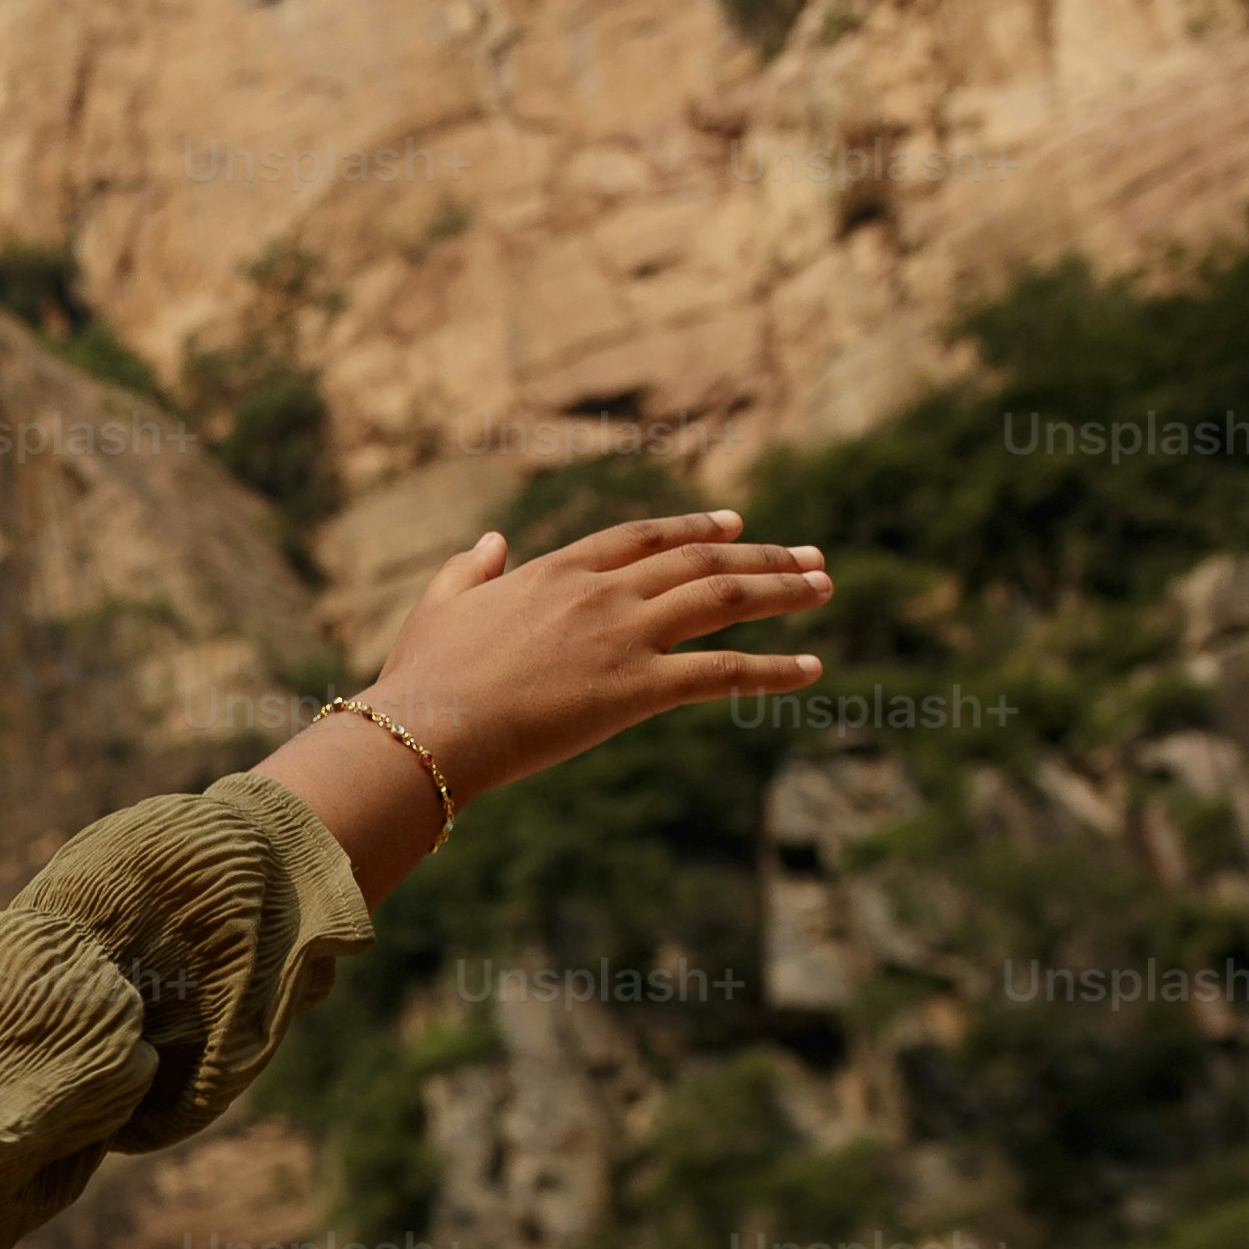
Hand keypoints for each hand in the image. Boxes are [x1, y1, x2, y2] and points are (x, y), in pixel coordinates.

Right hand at [261, 510, 832, 899]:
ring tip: (825, 586)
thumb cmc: (423, 674)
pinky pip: (723, 672)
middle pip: (698, 560)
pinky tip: (812, 667)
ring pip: (721, 599)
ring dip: (780, 590)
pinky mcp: (638, 689)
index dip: (693, 528)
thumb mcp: (438, 606)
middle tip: (810, 555)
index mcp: (555, 571)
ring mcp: (623, 636)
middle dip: (761, 556)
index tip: (735, 523)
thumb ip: (470, 568)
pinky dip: (774, 669)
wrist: (431, 725)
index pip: (641, 537)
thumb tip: (492, 539)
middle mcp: (600, 592)